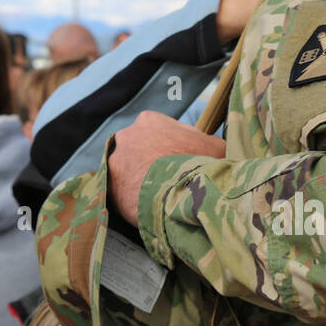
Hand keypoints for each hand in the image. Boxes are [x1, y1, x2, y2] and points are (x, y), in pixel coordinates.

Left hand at [109, 110, 225, 224]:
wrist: (185, 196)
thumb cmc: (201, 166)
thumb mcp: (216, 147)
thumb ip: (208, 142)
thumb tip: (209, 146)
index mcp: (150, 121)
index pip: (157, 132)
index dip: (170, 148)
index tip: (177, 162)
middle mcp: (127, 136)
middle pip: (138, 149)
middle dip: (149, 162)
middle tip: (165, 179)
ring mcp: (115, 161)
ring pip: (127, 170)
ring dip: (138, 180)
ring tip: (156, 195)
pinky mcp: (110, 186)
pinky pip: (120, 191)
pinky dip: (131, 197)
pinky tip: (146, 205)